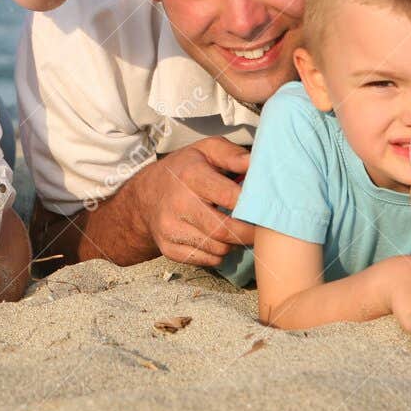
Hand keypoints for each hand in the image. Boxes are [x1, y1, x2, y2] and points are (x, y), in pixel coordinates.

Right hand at [131, 137, 253, 266]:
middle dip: (249, 232)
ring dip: (234, 242)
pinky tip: (217, 237)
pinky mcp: (169, 249)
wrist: (145, 196)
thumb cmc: (184, 169)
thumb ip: (232, 154)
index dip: (253, 204)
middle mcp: (178, 203)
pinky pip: (207, 260)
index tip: (265, 206)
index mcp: (190, 175)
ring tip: (235, 228)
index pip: (231, 197)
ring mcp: (171, 229)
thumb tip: (254, 164)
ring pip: (219, 248)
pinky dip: (219, 253)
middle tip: (259, 226)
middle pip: (225, 230)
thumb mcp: (206, 150)